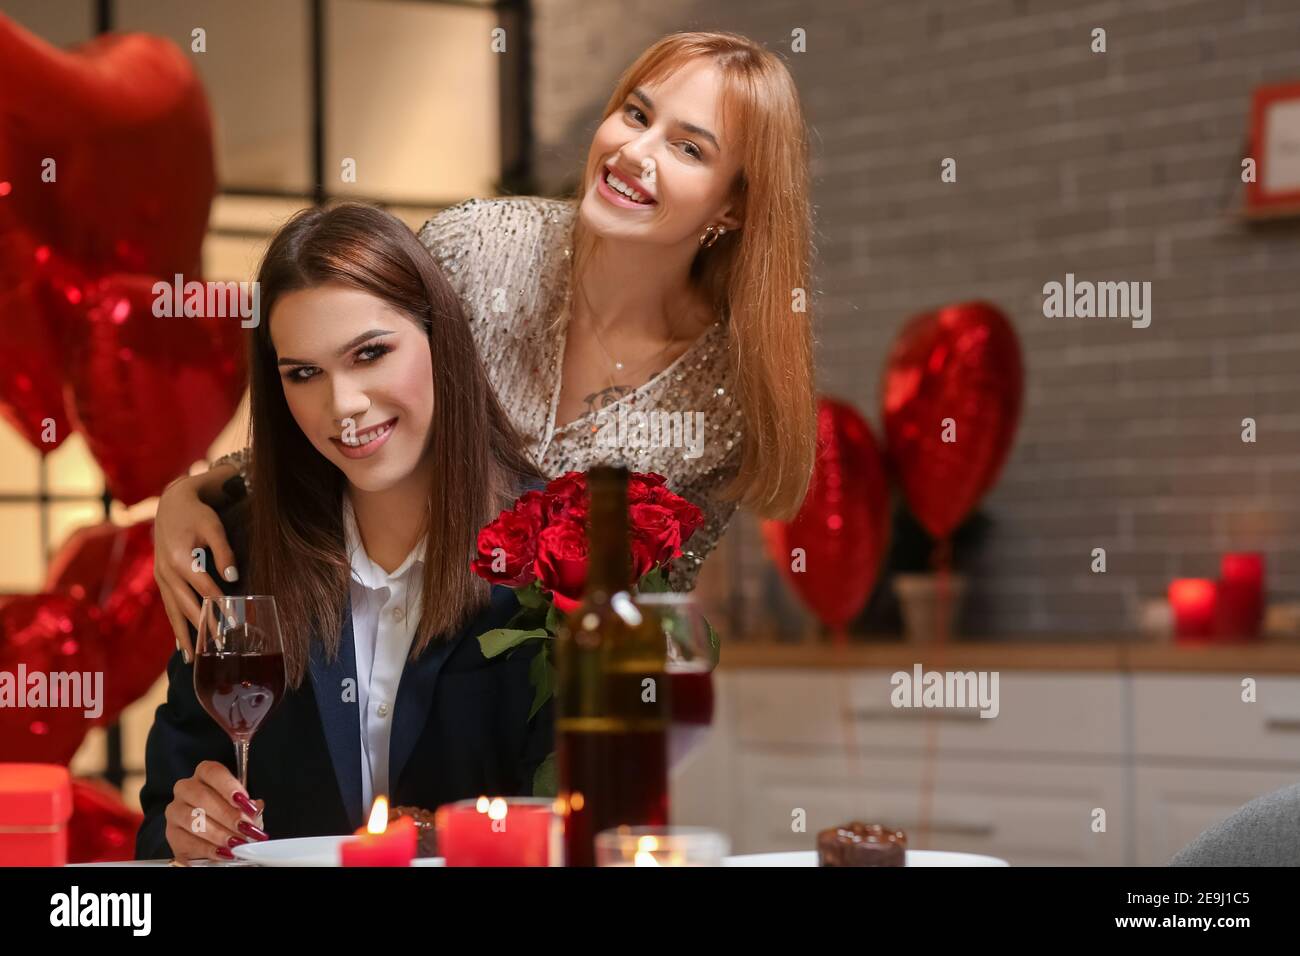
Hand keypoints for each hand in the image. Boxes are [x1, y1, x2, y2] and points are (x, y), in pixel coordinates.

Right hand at [153, 469, 238, 660]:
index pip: (207, 591)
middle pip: (189, 607)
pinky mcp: (160, 580)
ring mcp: (161, 578)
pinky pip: (168, 608)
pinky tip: (182, 646)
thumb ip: (225, 552)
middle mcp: (167, 573)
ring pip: (174, 613)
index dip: (222, 609)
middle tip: (218, 653)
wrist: (171, 504)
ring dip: (185, 637)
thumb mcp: (214, 527)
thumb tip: (234, 579)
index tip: (235, 627)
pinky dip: (176, 627)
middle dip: (204, 630)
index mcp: (182, 560)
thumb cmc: (198, 514)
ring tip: (194, 660)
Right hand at [164, 760, 266, 861]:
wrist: (212, 836)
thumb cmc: (228, 815)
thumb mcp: (243, 808)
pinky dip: (207, 849)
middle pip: (202, 796)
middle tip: (245, 827)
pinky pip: (186, 841)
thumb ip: (249, 807)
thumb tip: (256, 808)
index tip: (244, 801)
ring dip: (218, 833)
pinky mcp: (172, 834)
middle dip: (227, 814)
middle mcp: (186, 789)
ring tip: (235, 843)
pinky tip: (222, 852)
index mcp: (204, 775)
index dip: (229, 786)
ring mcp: (175, 811)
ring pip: (193, 819)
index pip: (212, 772)